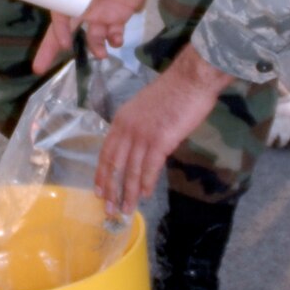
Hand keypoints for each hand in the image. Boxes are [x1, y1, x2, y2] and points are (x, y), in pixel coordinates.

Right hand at [30, 0, 161, 74]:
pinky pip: (113, 34)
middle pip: (66, 29)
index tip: (63, 42)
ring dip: (95, 47)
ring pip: (92, 36)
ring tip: (102, 55)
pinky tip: (118, 41)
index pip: (60, 12)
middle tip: (38, 68)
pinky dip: (114, 41)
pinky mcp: (119, 15)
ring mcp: (102, 11)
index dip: (58, 28)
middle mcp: (86, 4)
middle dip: (53, 48)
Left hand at [95, 47, 229, 215]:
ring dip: (128, 193)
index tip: (99, 191)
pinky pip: (150, 168)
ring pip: (131, 171)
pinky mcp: (160, 141)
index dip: (102, 174)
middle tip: (109, 209)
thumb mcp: (145, 109)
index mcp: (121, 120)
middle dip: (111, 190)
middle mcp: (127, 129)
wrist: (190, 80)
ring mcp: (143, 135)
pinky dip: (147, 183)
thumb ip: (138, 127)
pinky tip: (146, 195)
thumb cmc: (173, 92)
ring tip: (126, 209)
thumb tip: (139, 148)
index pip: (106, 152)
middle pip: (115, 165)